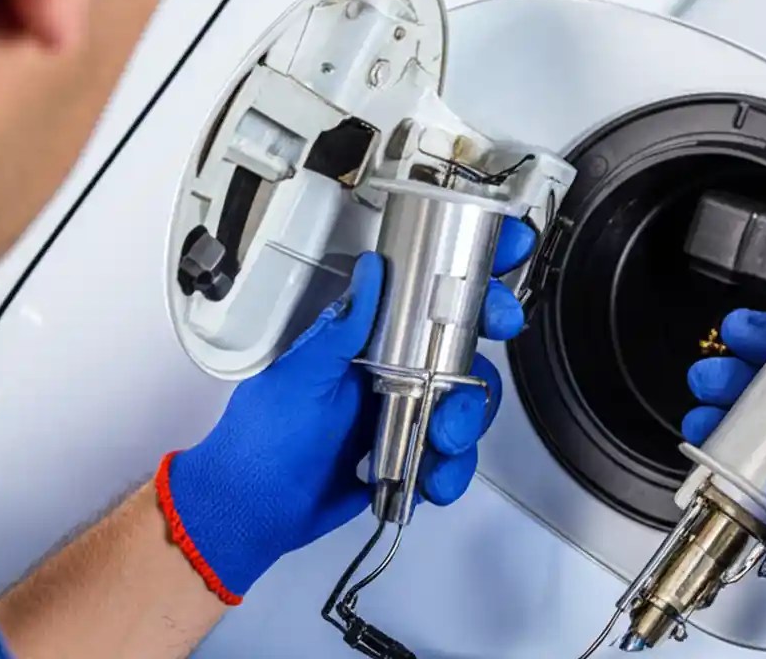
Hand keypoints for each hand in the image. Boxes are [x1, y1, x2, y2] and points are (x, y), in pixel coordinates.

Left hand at [158, 218, 535, 601]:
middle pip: (464, 353)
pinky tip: (430, 479)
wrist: (254, 512)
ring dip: (463, 426)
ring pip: (466, 406)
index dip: (472, 274)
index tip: (511, 253)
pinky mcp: (412, 454)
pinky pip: (454, 457)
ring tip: (437, 445)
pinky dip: (451, 470)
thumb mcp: (299, 377)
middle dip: (479, 369)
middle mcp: (394, 370)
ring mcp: (406, 412)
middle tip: (467, 384)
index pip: (427, 295)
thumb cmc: (263, 441)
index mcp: (368, 342)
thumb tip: (373, 272)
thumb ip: (342, 329)